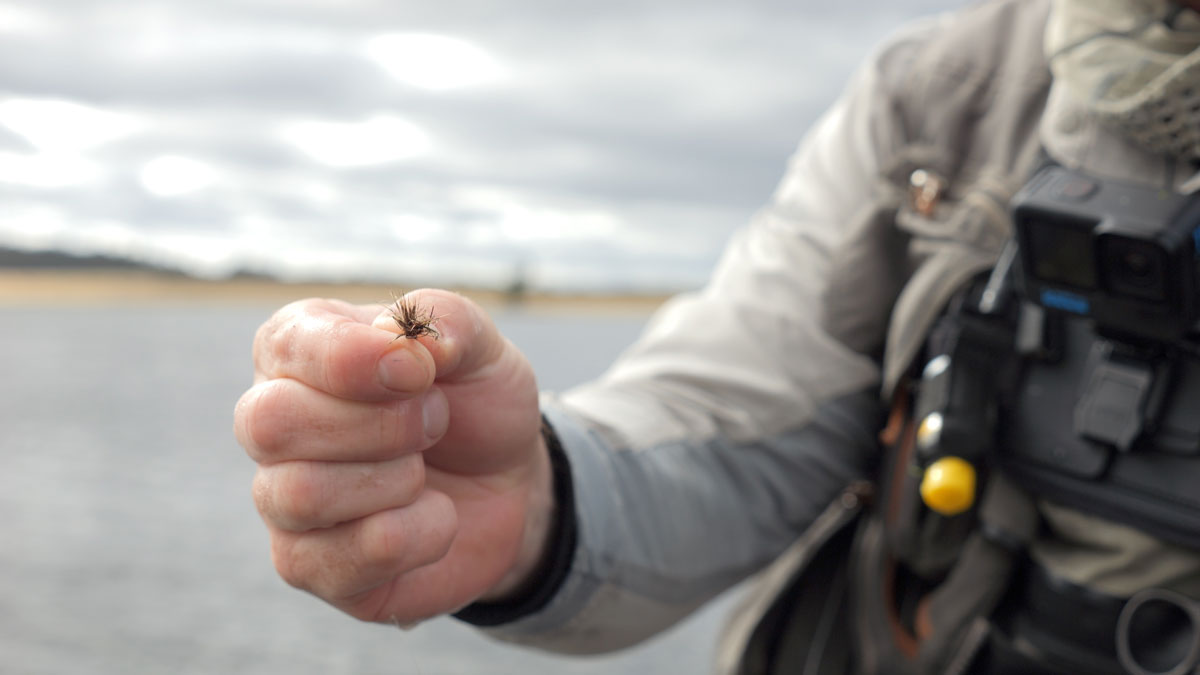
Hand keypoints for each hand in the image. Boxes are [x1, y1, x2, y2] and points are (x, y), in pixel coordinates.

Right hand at [234, 289, 552, 623]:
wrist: (508, 484)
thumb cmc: (473, 404)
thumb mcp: (480, 348)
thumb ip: (444, 320)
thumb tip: (404, 340)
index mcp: (300, 349)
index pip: (288, 345)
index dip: (356, 359)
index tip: (421, 370)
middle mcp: (271, 421)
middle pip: (270, 423)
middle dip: (379, 424)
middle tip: (436, 419)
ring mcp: (282, 499)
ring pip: (301, 494)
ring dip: (397, 479)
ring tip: (427, 468)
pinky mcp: (308, 566)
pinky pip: (343, 559)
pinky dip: (417, 534)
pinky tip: (434, 515)